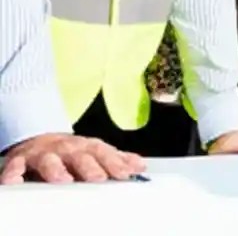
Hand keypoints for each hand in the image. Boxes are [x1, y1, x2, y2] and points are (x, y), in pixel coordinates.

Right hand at [0, 133, 144, 184]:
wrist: (40, 139)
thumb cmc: (73, 152)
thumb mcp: (95, 152)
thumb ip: (117, 159)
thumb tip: (141, 165)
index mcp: (86, 147)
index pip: (103, 153)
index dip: (115, 162)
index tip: (125, 174)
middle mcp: (66, 148)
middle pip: (79, 155)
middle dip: (88, 166)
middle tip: (98, 177)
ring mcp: (44, 153)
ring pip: (49, 160)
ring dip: (56, 169)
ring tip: (63, 179)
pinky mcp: (21, 160)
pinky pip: (15, 166)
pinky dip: (14, 172)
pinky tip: (15, 180)